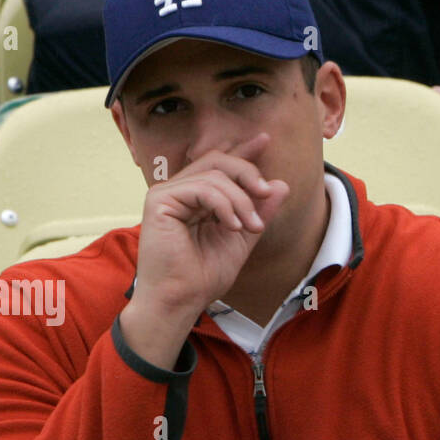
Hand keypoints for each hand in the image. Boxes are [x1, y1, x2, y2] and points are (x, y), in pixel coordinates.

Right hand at [120, 134, 288, 368]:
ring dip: (241, 199)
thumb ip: (259, 211)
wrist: (182, 300)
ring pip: (214, 174)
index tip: (265, 139)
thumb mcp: (243, 237)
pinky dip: (225, 204)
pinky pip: (203, 188)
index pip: (220, 164)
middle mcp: (179, 190)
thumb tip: (281, 184)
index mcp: (196, 197)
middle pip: (219, 160)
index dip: (243, 150)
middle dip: (248, 173)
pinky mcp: (159, 200)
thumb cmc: (204, 275)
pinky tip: (233, 226)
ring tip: (250, 227)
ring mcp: (166, 193)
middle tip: (265, 194)